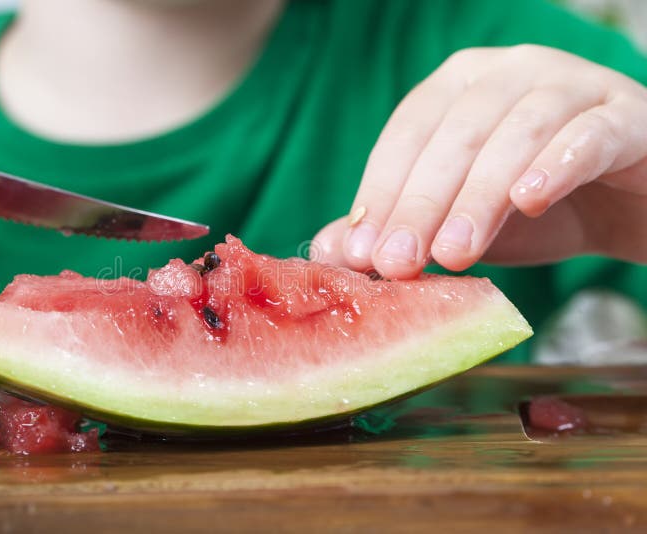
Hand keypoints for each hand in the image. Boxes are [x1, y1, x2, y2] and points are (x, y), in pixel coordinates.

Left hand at [313, 45, 646, 277]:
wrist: (632, 202)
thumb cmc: (537, 207)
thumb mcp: (460, 223)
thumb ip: (401, 229)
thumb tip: (329, 250)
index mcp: (458, 86)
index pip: (406, 135)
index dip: (380, 194)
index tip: (360, 253)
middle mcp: (509, 72)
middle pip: (453, 135)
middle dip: (420, 204)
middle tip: (397, 264)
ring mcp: (570, 85)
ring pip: (514, 134)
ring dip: (479, 197)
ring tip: (454, 255)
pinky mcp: (624, 114)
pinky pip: (587, 135)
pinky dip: (556, 166)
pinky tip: (528, 203)